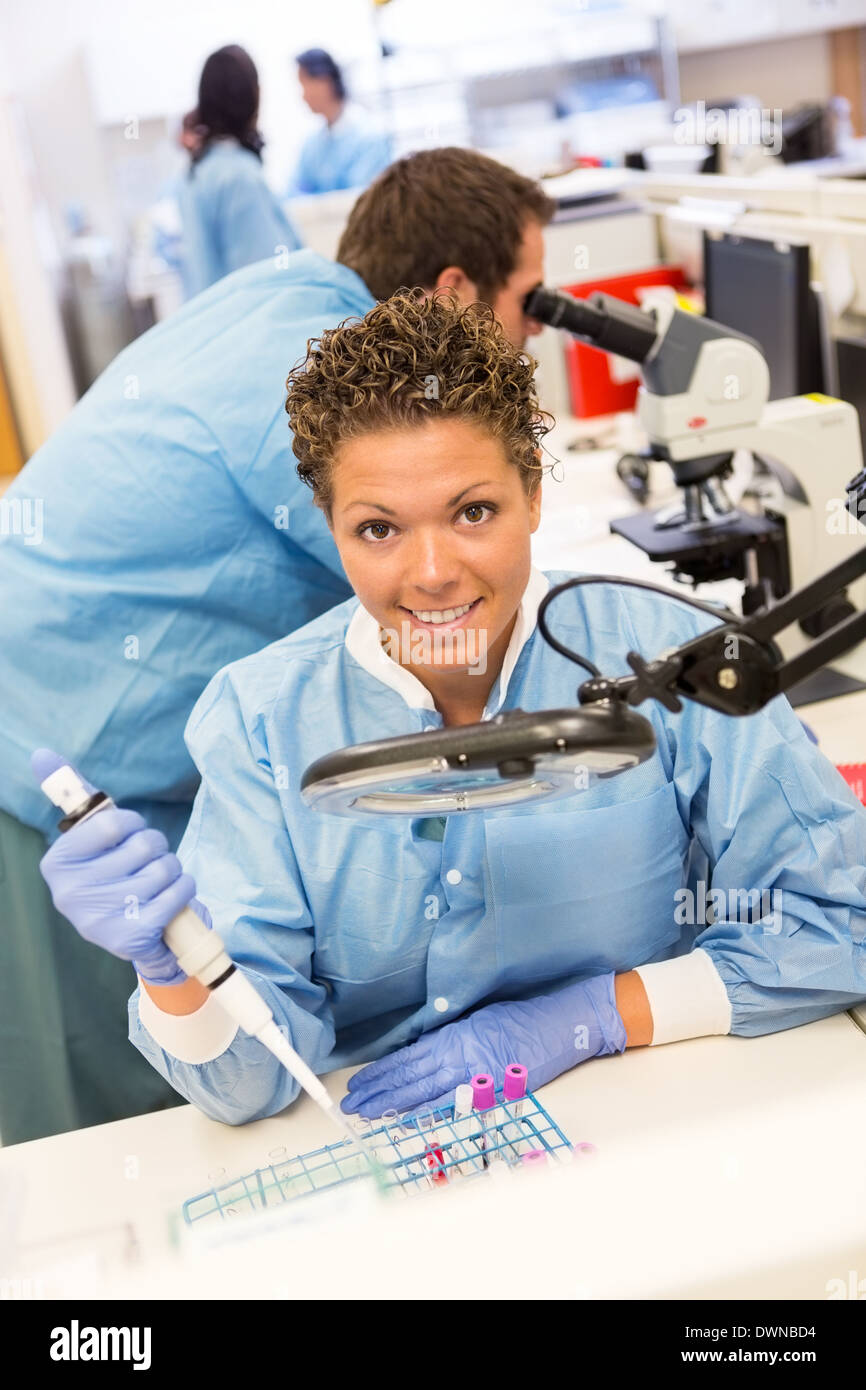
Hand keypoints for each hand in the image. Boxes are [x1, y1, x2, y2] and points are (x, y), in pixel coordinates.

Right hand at [37, 762, 194, 985]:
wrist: (129, 933)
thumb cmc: (110, 873)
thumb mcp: (90, 837)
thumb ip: (73, 793)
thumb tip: (41, 753)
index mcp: (58, 863)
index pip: (113, 823)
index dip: (133, 824)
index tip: (132, 833)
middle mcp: (72, 894)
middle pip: (143, 846)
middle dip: (156, 848)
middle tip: (148, 860)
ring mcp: (100, 920)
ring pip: (164, 869)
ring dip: (172, 869)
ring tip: (159, 879)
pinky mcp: (131, 939)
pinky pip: (177, 893)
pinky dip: (184, 888)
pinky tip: (172, 894)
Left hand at [341, 972, 626, 1117]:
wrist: (560, 1024)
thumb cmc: (521, 1017)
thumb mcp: (478, 1018)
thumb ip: (451, 1036)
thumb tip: (423, 1050)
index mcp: (455, 1035)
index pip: (408, 1057)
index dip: (381, 1072)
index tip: (360, 1082)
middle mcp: (461, 1055)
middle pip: (411, 1077)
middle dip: (379, 1091)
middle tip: (352, 1104)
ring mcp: (476, 1075)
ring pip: (426, 1093)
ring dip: (394, 1104)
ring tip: (368, 1112)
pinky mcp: (492, 1091)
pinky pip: (455, 1104)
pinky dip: (429, 1113)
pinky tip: (408, 1120)